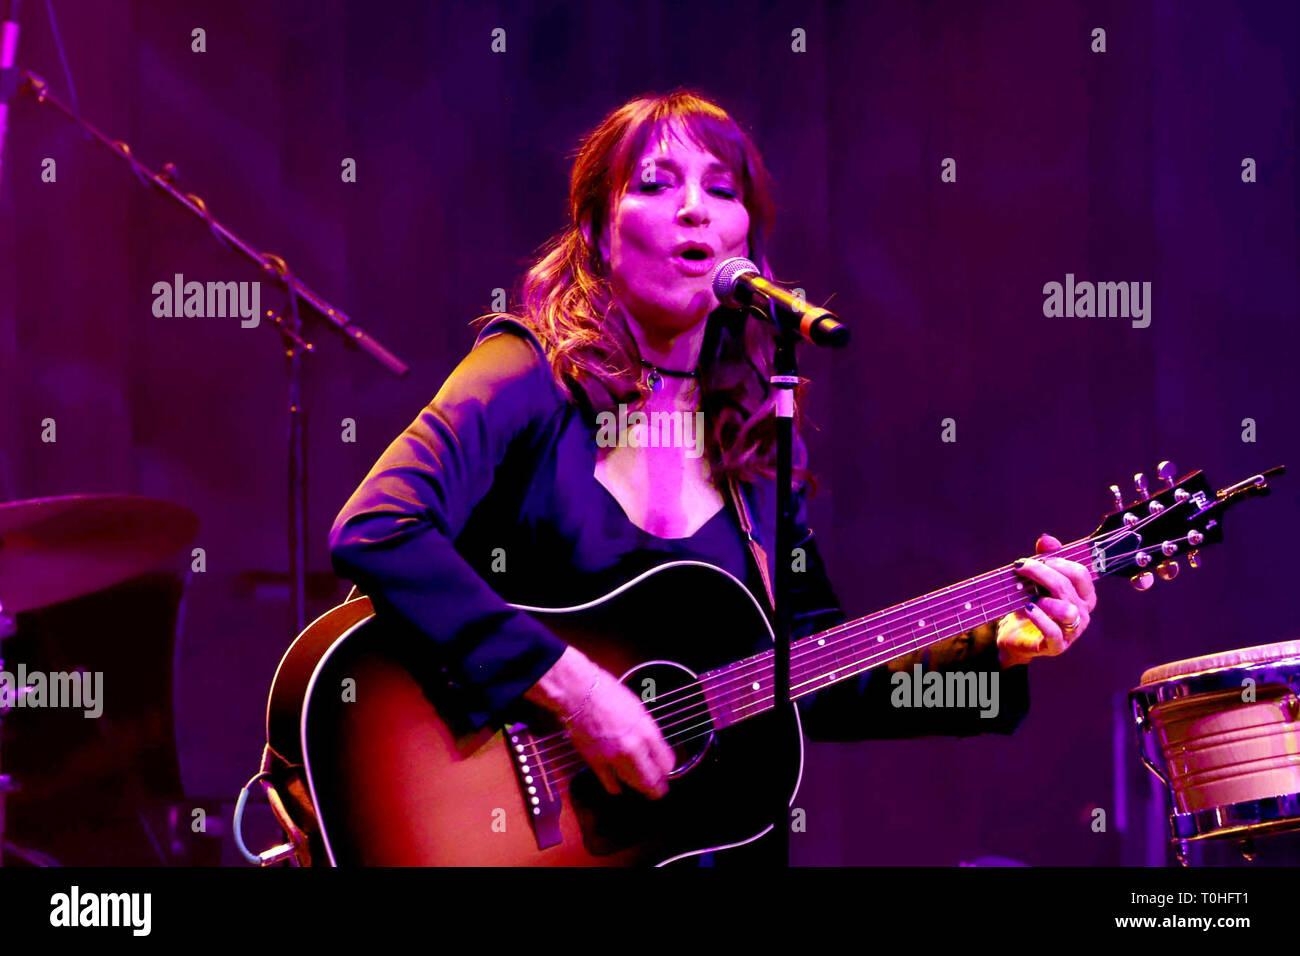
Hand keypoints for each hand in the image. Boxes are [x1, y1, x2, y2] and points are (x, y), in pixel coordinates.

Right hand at [525, 646, 675, 798]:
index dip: (668, 769)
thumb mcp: (637, 709)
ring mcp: (614, 757)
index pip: (666, 762)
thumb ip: (646, 731)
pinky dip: (616, 787)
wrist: (578, 692)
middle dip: (658, 787)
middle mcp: (633, 747)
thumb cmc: (606, 693)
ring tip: (643, 789)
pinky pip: (611, 784)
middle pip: (653, 780)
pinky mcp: (595, 762)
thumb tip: (653, 746)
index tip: (666, 771)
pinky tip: (618, 786)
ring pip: (634, 785)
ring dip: (640, 788)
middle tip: (660, 790)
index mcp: (647, 731)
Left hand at [996, 533, 1097, 666]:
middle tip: (1020, 567)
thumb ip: (1045, 558)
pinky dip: (1040, 618)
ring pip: (1067, 610)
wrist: (1014, 634)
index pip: (1080, 574)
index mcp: (1083, 596)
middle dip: (1041, 573)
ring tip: (1028, 596)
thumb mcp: (1038, 580)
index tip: (1038, 559)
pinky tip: (1027, 608)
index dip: (1058, 562)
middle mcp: (1083, 613)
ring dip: (1045, 598)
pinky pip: (1053, 632)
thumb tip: (1047, 539)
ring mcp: (1072, 632)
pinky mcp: (1056, 646)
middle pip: (1066, 587)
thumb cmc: (1031, 604)